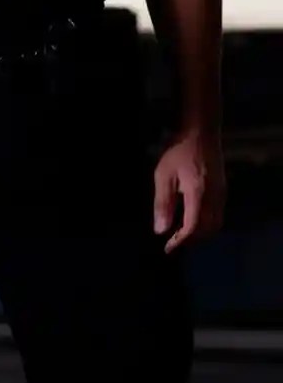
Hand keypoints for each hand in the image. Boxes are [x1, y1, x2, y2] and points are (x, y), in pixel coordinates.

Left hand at [152, 128, 225, 253]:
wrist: (201, 134)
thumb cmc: (178, 153)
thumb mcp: (163, 177)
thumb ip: (162, 204)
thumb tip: (160, 230)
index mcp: (198, 194)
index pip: (193, 226)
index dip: (180, 240)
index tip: (167, 248)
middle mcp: (214, 196)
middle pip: (208, 229)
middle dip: (191, 240)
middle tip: (173, 243)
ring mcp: (221, 193)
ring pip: (216, 223)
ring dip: (200, 233)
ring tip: (181, 235)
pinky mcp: (223, 190)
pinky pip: (218, 214)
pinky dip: (206, 224)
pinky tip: (191, 221)